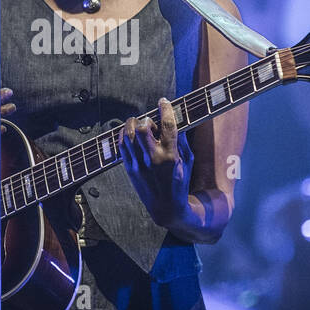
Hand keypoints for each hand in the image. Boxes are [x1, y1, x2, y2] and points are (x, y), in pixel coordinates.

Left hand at [119, 97, 191, 227]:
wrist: (166, 208)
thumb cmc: (180, 182)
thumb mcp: (188, 161)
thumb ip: (181, 140)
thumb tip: (174, 121)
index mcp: (171, 156)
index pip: (167, 125)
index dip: (165, 109)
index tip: (164, 101)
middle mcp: (153, 159)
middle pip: (142, 127)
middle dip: (146, 119)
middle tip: (150, 123)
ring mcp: (139, 164)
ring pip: (128, 135)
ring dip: (132, 125)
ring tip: (139, 126)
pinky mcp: (129, 169)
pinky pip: (122, 146)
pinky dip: (124, 135)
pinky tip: (130, 135)